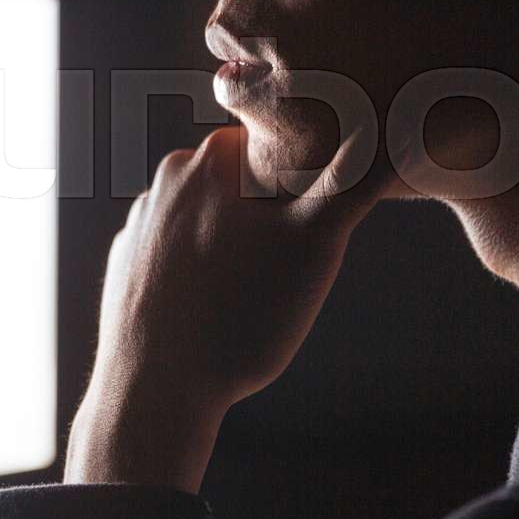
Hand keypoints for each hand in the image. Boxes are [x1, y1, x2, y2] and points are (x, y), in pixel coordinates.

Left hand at [64, 125, 379, 492]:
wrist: (153, 388)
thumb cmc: (241, 314)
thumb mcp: (317, 243)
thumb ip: (354, 180)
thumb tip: (393, 130)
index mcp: (216, 156)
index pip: (280, 144)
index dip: (308, 182)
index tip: (316, 223)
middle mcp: (169, 175)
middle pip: (243, 182)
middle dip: (269, 216)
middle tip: (286, 269)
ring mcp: (142, 218)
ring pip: (209, 218)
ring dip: (234, 244)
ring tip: (249, 297)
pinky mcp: (125, 260)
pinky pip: (176, 254)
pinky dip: (197, 274)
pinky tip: (212, 311)